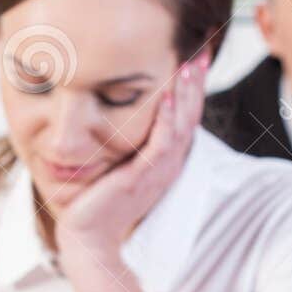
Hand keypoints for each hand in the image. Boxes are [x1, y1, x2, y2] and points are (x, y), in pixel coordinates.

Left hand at [54, 51, 209, 266]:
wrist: (88, 238)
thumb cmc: (98, 202)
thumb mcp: (119, 166)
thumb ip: (129, 144)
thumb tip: (123, 114)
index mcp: (164, 161)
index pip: (186, 117)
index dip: (193, 89)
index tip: (196, 59)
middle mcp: (166, 165)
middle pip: (190, 117)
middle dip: (196, 84)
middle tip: (203, 53)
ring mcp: (156, 172)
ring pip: (180, 127)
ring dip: (185, 95)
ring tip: (189, 67)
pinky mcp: (141, 178)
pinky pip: (160, 145)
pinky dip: (167, 120)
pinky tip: (168, 97)